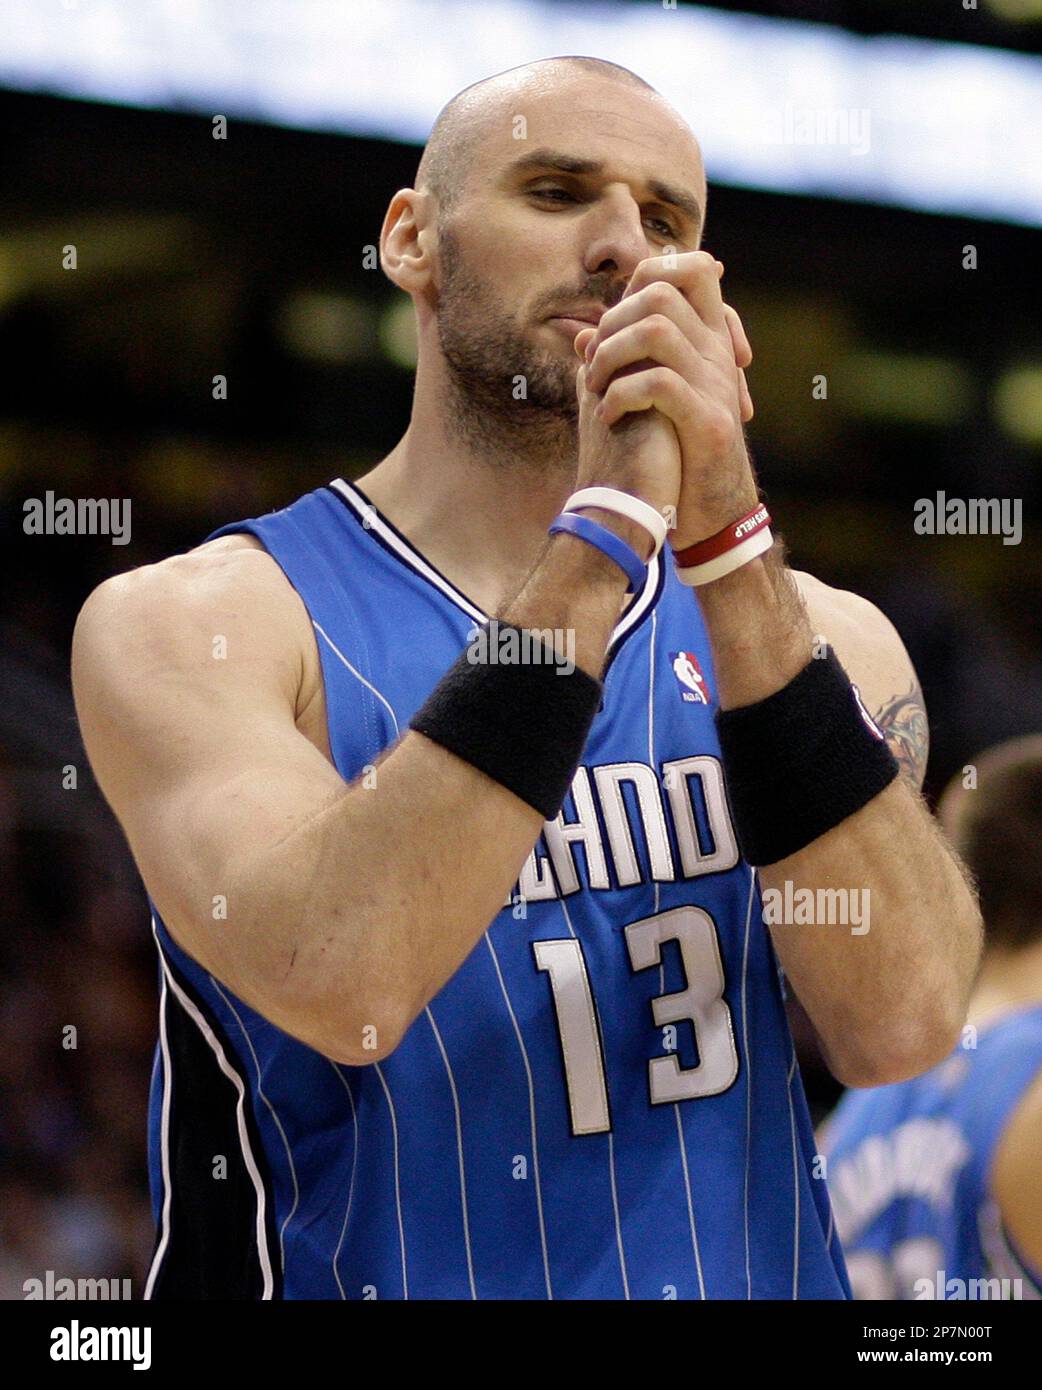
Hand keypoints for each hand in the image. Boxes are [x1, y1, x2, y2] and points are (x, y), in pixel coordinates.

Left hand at [577, 251, 757, 549]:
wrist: (712, 518)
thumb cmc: (676, 458)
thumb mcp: (649, 403)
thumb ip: (621, 365)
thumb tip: (582, 333)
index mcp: (708, 345)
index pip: (692, 271)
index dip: (647, 274)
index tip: (614, 318)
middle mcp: (718, 357)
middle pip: (663, 292)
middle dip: (613, 320)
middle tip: (595, 361)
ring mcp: (715, 388)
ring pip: (657, 330)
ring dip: (611, 354)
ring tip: (596, 387)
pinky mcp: (707, 424)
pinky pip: (659, 383)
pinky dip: (621, 394)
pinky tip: (608, 416)